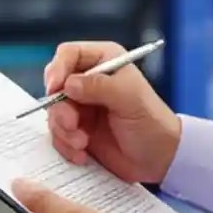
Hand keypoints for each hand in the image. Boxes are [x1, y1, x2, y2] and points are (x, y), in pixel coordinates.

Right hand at [44, 41, 180, 184]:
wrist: (159, 159)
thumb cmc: (152, 122)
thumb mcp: (130, 99)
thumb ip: (99, 86)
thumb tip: (69, 84)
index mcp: (104, 61)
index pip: (69, 54)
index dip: (57, 68)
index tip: (55, 88)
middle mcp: (89, 81)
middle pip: (55, 85)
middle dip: (60, 108)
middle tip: (73, 124)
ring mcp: (81, 106)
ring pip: (53, 112)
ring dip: (64, 130)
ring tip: (83, 143)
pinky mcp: (77, 130)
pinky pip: (57, 134)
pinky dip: (66, 145)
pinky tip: (82, 153)